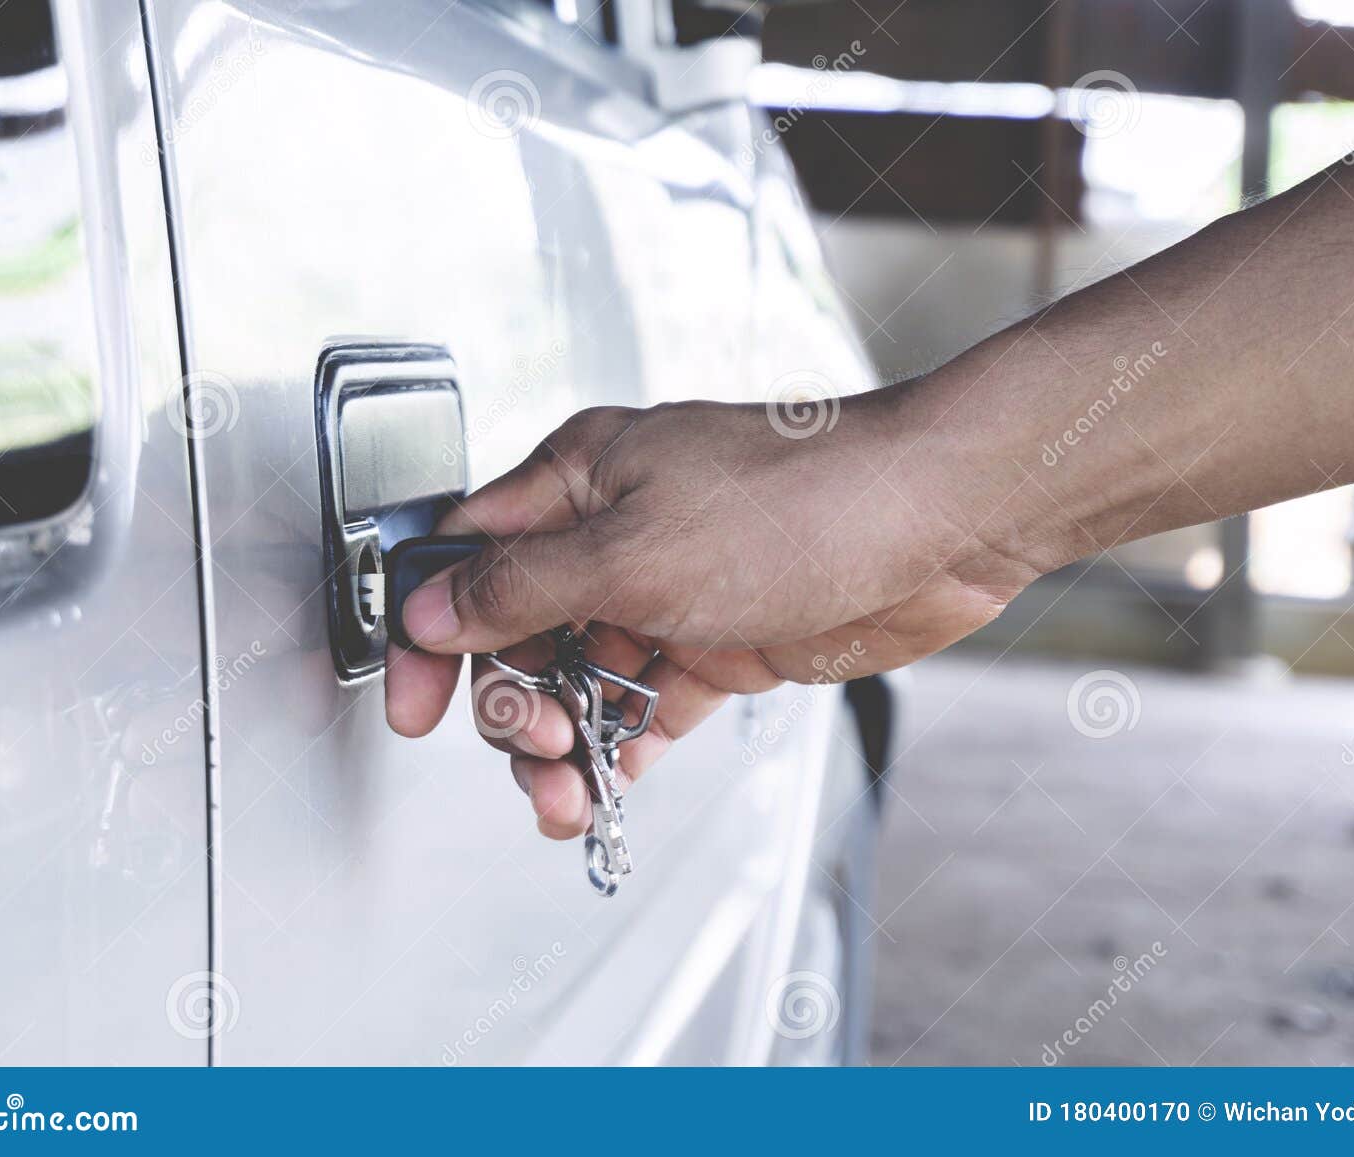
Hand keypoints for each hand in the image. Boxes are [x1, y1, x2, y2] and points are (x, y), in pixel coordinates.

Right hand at [383, 390, 1041, 837]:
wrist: (935, 525)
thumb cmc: (805, 499)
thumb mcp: (636, 553)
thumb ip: (522, 589)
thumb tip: (436, 611)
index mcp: (577, 480)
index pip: (463, 559)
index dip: (429, 637)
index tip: (418, 708)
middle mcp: (615, 532)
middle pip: (517, 634)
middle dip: (511, 705)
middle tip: (540, 747)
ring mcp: (666, 588)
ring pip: (580, 677)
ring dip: (566, 740)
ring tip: (573, 792)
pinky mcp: (716, 636)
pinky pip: (646, 699)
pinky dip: (626, 742)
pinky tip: (617, 780)